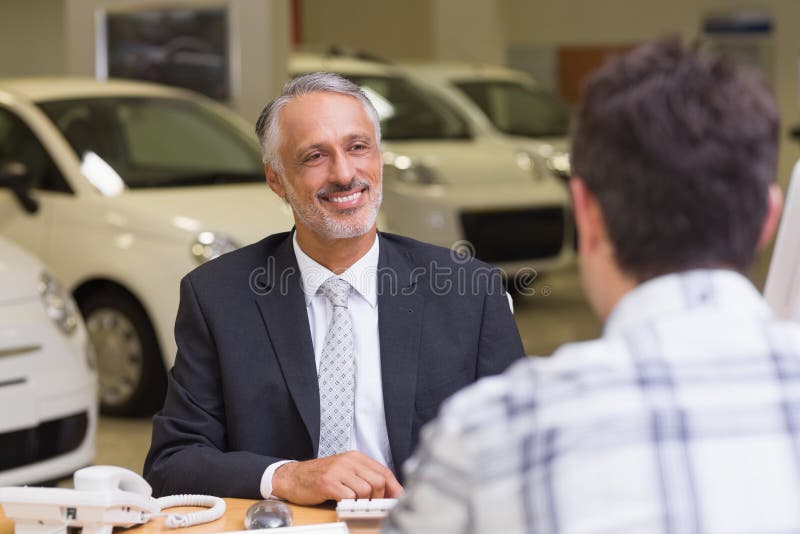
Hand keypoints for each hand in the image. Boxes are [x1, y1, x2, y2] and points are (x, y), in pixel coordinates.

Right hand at [271, 451, 403, 504]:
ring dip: (364, 502)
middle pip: (378, 480)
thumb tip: (388, 491)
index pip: (384, 471)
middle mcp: (348, 461)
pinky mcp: (328, 482)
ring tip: (355, 504)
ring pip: (366, 489)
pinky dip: (350, 503)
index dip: (394, 487)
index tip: (397, 499)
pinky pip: (349, 496)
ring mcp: (338, 471)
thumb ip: (364, 476)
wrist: (293, 476)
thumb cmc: (320, 476)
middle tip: (372, 505)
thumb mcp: (345, 470)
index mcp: (355, 457)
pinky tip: (343, 503)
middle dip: (380, 497)